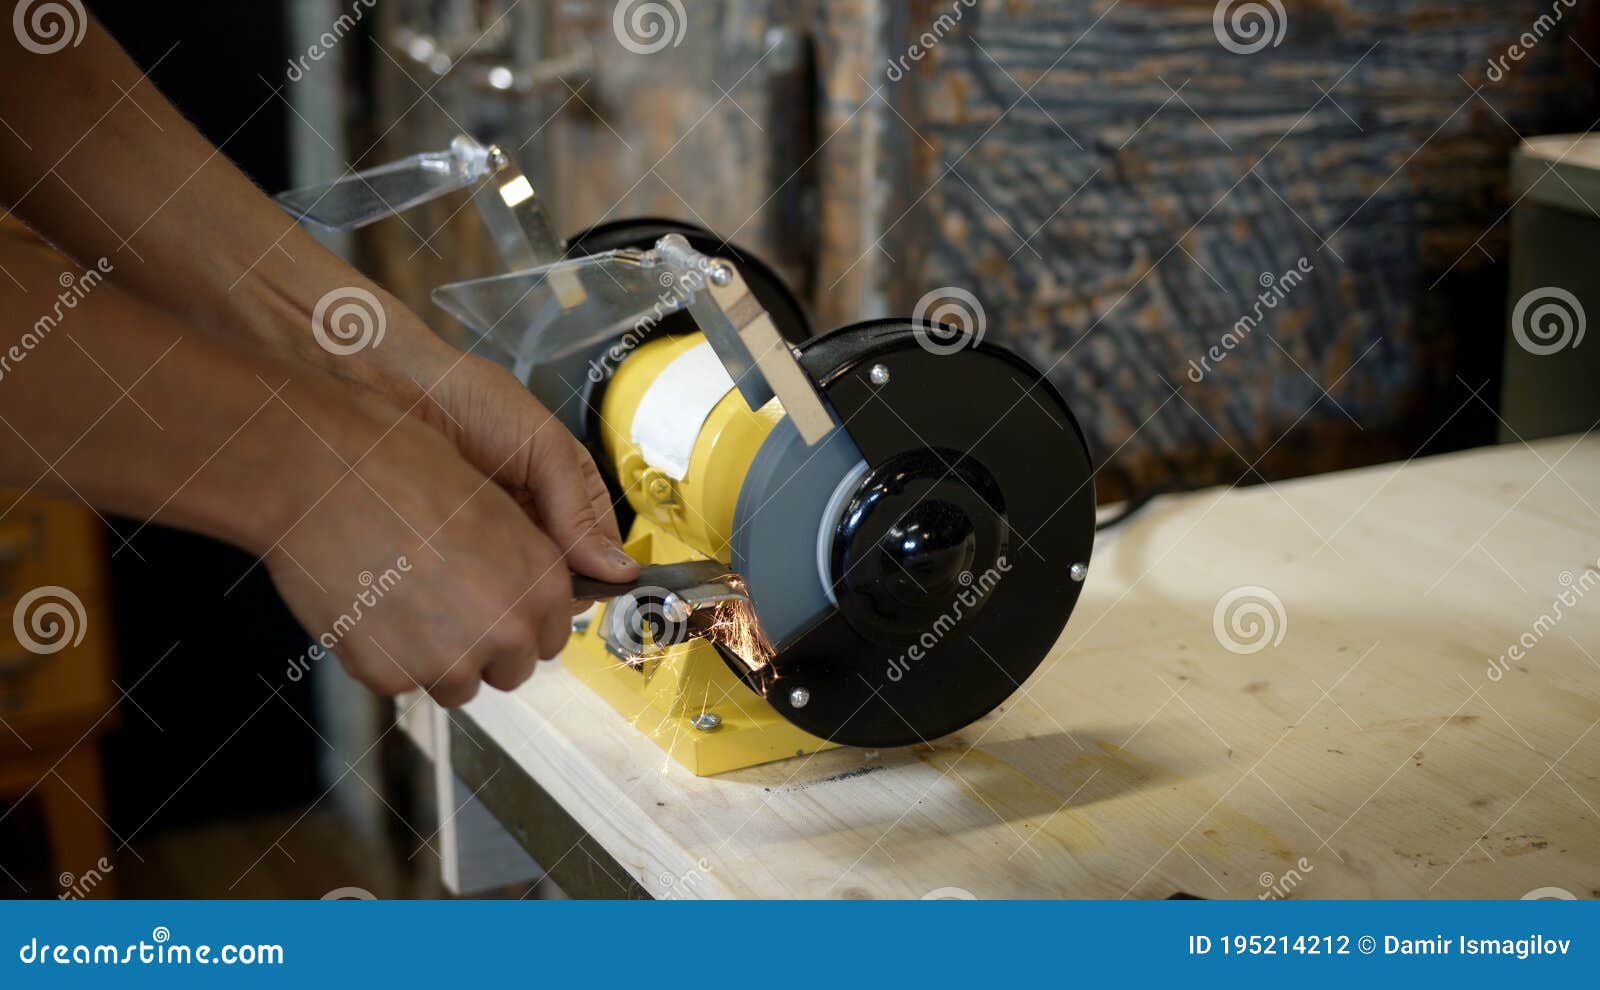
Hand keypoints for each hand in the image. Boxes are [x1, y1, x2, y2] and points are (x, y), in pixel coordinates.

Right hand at [264, 397, 579, 705]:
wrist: (322, 474)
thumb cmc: (401, 469)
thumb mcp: (490, 504)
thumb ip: (521, 563)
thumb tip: (529, 597)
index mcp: (542, 582)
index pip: (551, 636)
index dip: (522, 623)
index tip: (501, 612)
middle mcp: (507, 628)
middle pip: (510, 669)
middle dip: (484, 649)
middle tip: (446, 609)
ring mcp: (450, 659)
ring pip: (457, 685)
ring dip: (436, 660)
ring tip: (403, 602)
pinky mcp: (393, 675)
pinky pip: (399, 681)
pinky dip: (384, 655)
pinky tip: (369, 606)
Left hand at [411, 344, 637, 583]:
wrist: (398, 388)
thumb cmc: (475, 400)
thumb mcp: (545, 450)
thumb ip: (579, 511)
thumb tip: (621, 571)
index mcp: (570, 486)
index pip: (601, 546)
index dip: (604, 575)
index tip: (597, 598)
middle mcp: (537, 513)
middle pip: (564, 569)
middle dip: (558, 586)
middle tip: (545, 597)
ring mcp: (497, 531)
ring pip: (522, 578)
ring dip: (519, 588)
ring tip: (508, 591)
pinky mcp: (459, 544)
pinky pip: (481, 576)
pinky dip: (484, 584)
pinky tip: (478, 587)